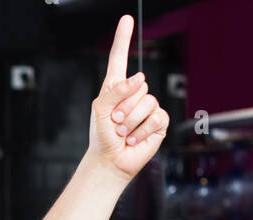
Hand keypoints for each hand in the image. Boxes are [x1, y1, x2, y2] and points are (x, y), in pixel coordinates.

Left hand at [88, 15, 168, 181]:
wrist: (111, 160)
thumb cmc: (101, 136)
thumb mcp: (100, 110)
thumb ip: (116, 91)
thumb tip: (139, 78)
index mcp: (115, 88)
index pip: (119, 59)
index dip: (123, 39)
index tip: (126, 19)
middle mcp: (133, 94)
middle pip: (138, 86)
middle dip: (124, 106)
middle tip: (115, 123)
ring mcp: (148, 106)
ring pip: (147, 101)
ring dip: (131, 120)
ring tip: (123, 132)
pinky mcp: (158, 121)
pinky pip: (156, 117)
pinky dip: (142, 130)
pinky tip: (134, 138)